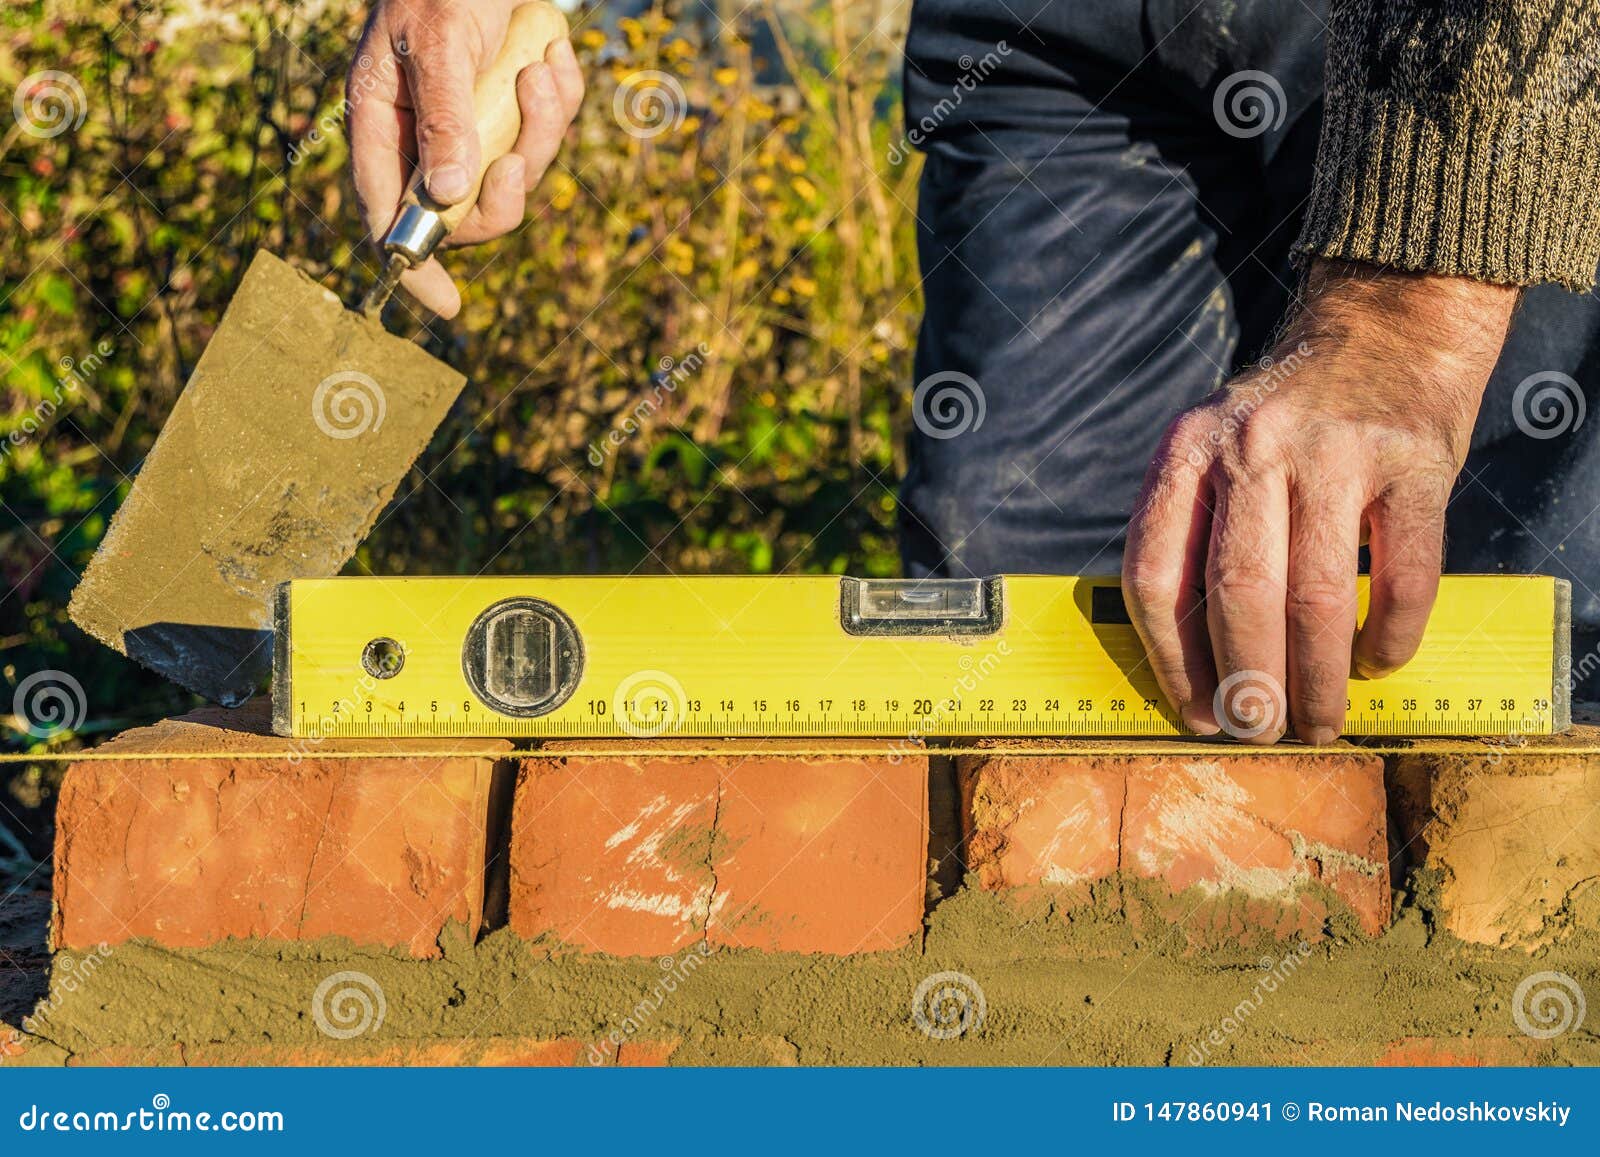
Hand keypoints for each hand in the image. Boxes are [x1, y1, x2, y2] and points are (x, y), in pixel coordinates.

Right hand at [348, 0, 583, 317]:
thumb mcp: (439, 42)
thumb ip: (442, 117)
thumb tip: (448, 196)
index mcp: (382, 123)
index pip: (388, 213)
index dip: (413, 264)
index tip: (445, 305)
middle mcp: (426, 136)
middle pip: (467, 211)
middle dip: (503, 193)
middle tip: (517, 158)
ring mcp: (475, 127)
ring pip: (518, 171)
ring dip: (542, 128)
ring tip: (540, 68)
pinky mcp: (516, 109)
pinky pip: (548, 131)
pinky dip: (562, 96)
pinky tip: (554, 51)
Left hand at [1122, 259, 1517, 743]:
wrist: (1385, 325)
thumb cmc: (1287, 416)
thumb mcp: (1213, 447)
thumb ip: (1192, 529)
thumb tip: (1190, 662)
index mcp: (1187, 450)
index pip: (1156, 572)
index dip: (1171, 659)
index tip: (1194, 713)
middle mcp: (1253, 448)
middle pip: (1238, 596)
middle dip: (1248, 685)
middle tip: (1261, 734)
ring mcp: (1336, 451)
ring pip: (1317, 597)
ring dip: (1318, 678)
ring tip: (1321, 723)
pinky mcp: (1413, 461)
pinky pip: (1405, 572)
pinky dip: (1393, 633)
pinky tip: (1381, 662)